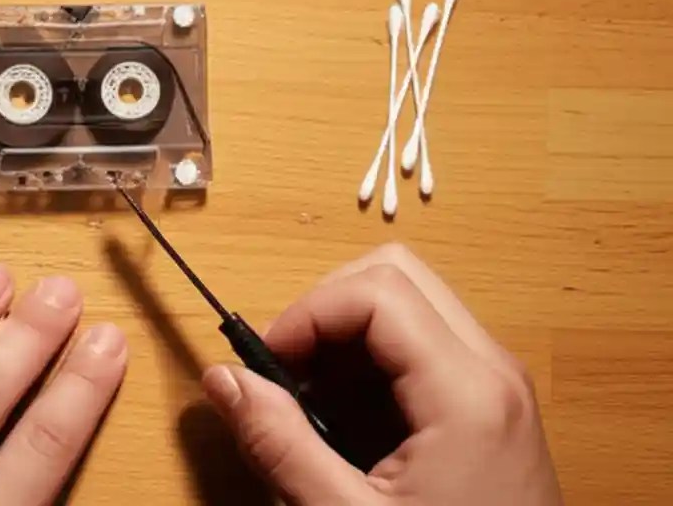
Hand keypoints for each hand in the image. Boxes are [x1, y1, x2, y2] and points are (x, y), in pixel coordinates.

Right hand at [202, 243, 563, 505]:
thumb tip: (223, 380)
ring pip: (410, 303)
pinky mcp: (491, 407)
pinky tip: (346, 422)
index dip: (306, 312)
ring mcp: (498, 387)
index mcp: (467, 394)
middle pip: (397, 275)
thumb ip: (280, 446)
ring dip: (345, 336)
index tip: (264, 362)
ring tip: (310, 404)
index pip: (376, 291)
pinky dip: (371, 362)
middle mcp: (493, 372)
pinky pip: (424, 344)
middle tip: (284, 372)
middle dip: (324, 311)